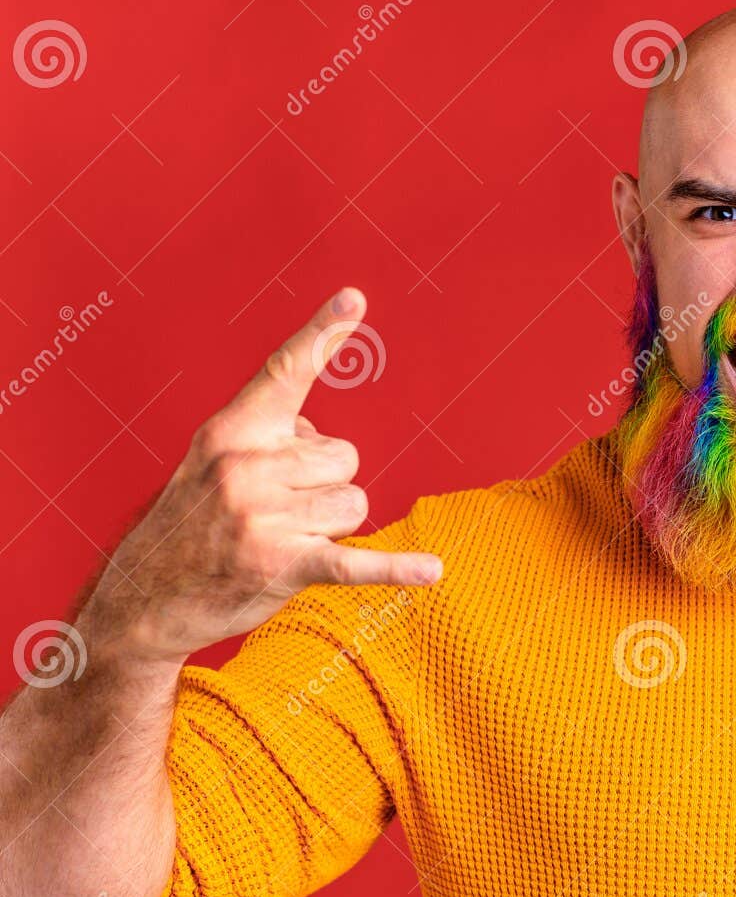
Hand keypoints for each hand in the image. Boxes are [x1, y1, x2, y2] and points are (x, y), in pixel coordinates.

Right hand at [83, 288, 442, 665]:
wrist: (144, 598)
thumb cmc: (192, 524)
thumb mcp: (212, 462)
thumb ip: (270, 436)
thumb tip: (318, 433)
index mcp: (231, 432)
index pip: (285, 373)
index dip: (322, 335)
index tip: (355, 298)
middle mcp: (246, 468)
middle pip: (345, 458)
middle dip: (325, 485)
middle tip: (278, 512)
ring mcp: (264, 518)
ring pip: (355, 505)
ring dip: (332, 528)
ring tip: (283, 540)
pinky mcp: (283, 567)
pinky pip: (355, 562)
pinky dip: (396, 569)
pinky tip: (430, 572)